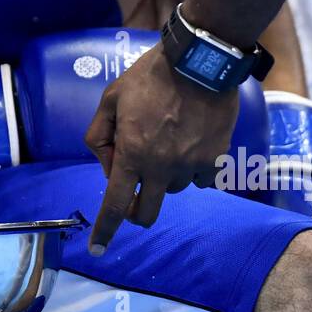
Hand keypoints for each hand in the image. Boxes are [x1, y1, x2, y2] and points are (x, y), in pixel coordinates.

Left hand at [83, 44, 238, 253]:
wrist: (199, 63)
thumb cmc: (149, 77)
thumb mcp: (111, 98)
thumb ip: (100, 136)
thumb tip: (109, 168)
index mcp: (133, 154)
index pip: (115, 205)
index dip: (104, 231)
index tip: (97, 249)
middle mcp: (162, 167)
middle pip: (146, 212)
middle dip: (135, 209)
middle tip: (133, 190)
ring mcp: (191, 166)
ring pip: (172, 190)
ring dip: (164, 178)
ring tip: (165, 141)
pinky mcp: (215, 160)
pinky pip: (199, 180)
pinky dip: (190, 170)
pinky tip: (188, 144)